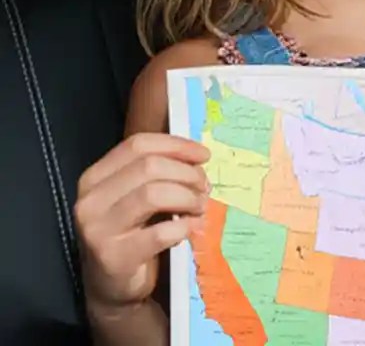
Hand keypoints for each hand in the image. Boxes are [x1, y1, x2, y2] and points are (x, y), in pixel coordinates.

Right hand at [74, 132, 210, 312]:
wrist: (113, 287)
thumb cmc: (132, 234)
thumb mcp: (137, 198)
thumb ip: (158, 174)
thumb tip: (197, 158)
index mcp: (96, 177)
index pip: (138, 145)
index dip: (176, 146)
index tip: (204, 156)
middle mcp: (91, 199)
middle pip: (150, 167)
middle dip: (187, 174)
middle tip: (204, 189)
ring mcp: (98, 229)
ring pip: (154, 194)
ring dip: (188, 198)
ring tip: (199, 208)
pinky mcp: (114, 256)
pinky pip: (160, 232)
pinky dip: (184, 227)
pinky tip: (192, 228)